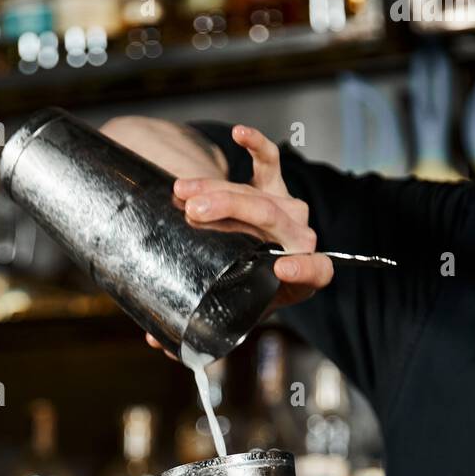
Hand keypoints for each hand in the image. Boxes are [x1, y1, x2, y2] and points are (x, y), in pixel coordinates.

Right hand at [146, 123, 333, 354]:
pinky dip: (256, 146)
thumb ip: (198, 329)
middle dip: (232, 212)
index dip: (304, 268)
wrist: (241, 258)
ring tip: (183, 193)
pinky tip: (239, 134)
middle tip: (194, 213)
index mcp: (299, 279)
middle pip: (273, 220)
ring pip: (261, 193)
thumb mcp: (227, 312)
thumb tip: (157, 341)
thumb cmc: (238, 290)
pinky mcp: (274, 185)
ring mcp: (288, 210)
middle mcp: (298, 240)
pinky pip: (269, 161)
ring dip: (219, 189)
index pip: (317, 271)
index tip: (280, 267)